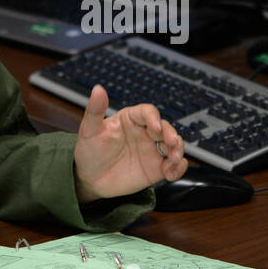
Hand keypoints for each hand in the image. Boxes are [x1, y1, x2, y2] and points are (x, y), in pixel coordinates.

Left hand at [73, 84, 186, 202]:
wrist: (90, 179)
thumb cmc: (89, 151)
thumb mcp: (89, 130)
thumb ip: (95, 110)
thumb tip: (97, 89)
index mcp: (131, 119)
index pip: (148, 112)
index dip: (153, 118)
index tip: (153, 127)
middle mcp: (145, 133)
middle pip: (165, 128)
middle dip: (171, 134)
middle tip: (171, 143)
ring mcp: (152, 150)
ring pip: (174, 145)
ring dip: (178, 150)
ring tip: (174, 159)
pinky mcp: (156, 168)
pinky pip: (174, 165)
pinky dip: (178, 168)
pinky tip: (171, 173)